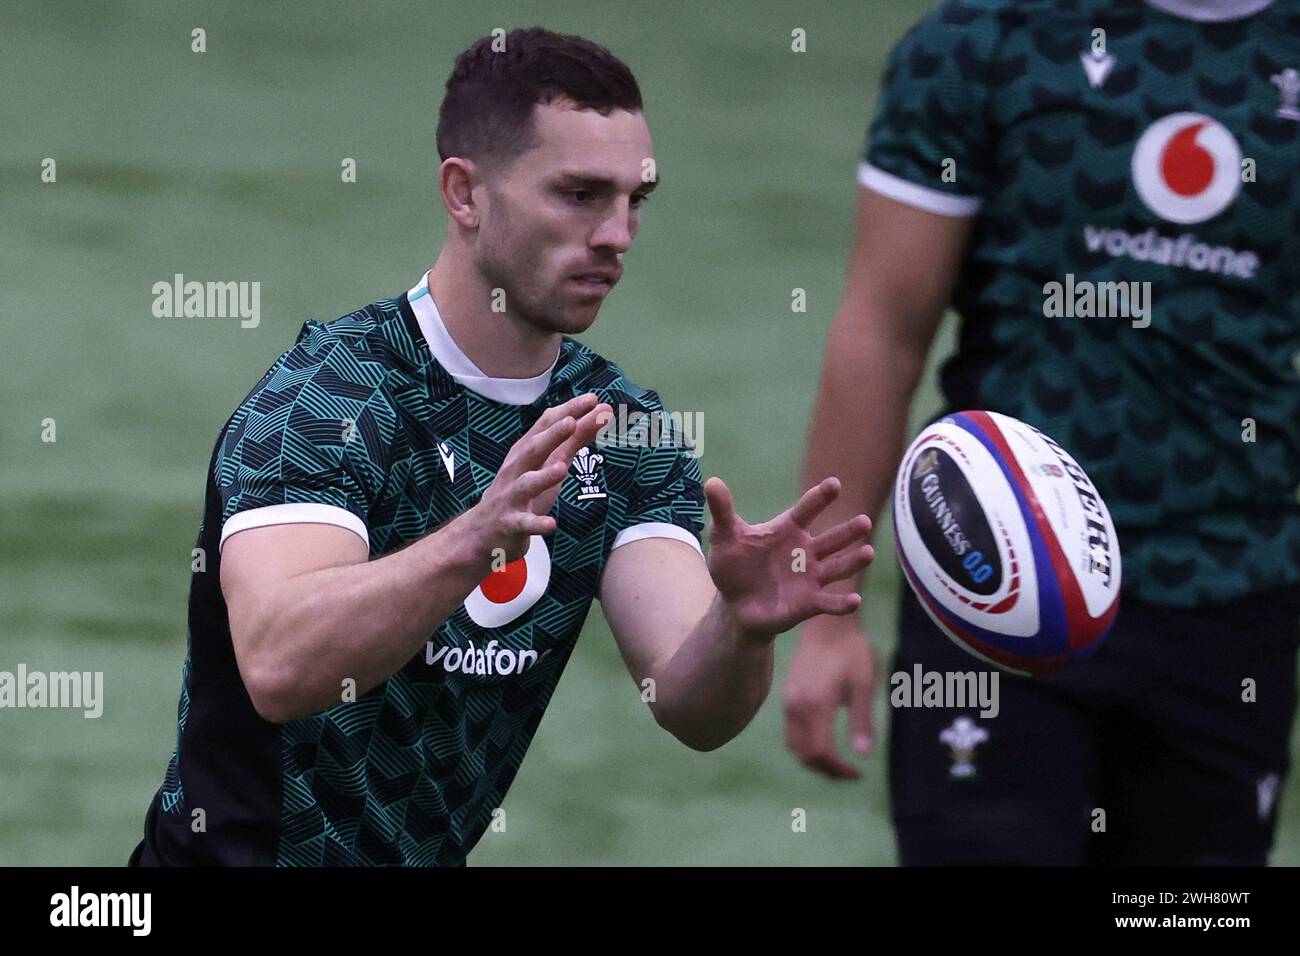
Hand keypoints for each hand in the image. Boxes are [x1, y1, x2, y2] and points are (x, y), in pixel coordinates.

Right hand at [468, 393, 612, 563]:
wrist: (481, 532)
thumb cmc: (521, 492)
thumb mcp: (549, 464)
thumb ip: (574, 441)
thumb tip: (601, 413)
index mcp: (526, 452)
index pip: (546, 426)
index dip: (568, 412)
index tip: (592, 399)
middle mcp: (516, 469)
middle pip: (533, 449)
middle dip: (552, 435)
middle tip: (572, 421)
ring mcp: (512, 497)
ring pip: (526, 484)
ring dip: (543, 476)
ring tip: (561, 468)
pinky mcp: (511, 523)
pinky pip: (524, 523)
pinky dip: (536, 523)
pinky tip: (551, 524)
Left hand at [703, 475, 873, 637]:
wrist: (735, 605)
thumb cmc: (734, 566)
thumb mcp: (724, 537)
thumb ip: (722, 511)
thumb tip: (711, 482)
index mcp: (787, 530)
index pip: (807, 510)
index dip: (820, 498)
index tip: (834, 485)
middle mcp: (805, 551)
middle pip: (832, 539)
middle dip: (848, 531)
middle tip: (864, 522)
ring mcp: (810, 577)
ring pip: (838, 567)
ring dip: (853, 561)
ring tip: (868, 553)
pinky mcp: (809, 603)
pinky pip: (829, 602)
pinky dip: (843, 603)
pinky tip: (855, 600)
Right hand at [784, 615, 876, 778]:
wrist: (828, 625)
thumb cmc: (852, 651)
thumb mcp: (864, 684)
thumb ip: (862, 719)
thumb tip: (863, 754)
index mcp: (817, 704)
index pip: (820, 751)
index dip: (838, 769)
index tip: (857, 774)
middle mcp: (797, 706)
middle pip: (805, 754)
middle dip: (827, 770)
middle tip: (850, 773)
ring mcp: (789, 702)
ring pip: (795, 746)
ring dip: (815, 760)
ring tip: (838, 762)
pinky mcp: (788, 697)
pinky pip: (792, 732)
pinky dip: (806, 746)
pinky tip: (825, 742)